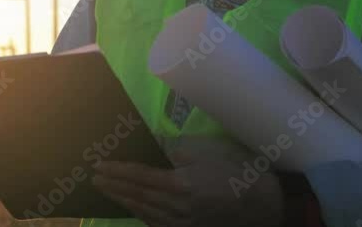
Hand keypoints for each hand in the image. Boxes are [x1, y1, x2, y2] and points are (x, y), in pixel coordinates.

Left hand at [91, 137, 284, 226]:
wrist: (266, 205)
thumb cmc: (237, 171)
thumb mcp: (207, 152)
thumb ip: (177, 149)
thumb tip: (156, 143)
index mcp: (180, 184)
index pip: (139, 177)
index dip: (117, 171)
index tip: (98, 165)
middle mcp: (177, 207)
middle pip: (137, 196)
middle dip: (114, 186)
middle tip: (95, 178)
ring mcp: (182, 223)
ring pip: (145, 212)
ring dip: (123, 201)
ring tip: (108, 191)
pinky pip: (158, 224)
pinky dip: (141, 215)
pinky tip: (133, 209)